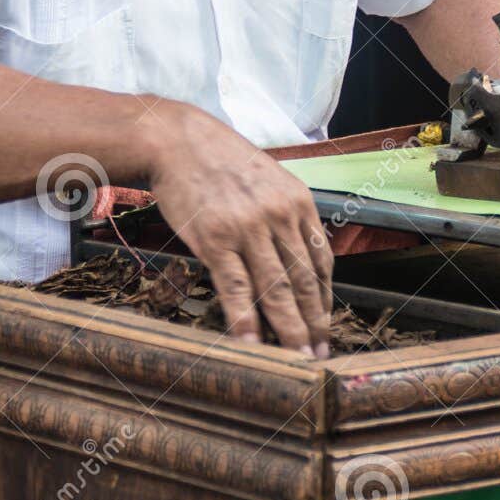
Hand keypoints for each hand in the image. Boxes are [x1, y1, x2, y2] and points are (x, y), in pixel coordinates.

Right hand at [141, 103, 330, 356]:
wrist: (174, 140)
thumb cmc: (218, 158)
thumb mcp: (266, 177)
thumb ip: (283, 212)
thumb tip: (294, 250)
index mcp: (297, 201)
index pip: (321, 258)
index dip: (324, 296)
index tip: (324, 320)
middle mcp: (279, 216)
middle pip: (303, 280)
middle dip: (315, 322)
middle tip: (322, 355)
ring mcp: (248, 229)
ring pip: (277, 290)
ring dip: (290, 330)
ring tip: (298, 360)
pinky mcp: (215, 240)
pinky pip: (237, 288)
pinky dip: (246, 321)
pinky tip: (252, 345)